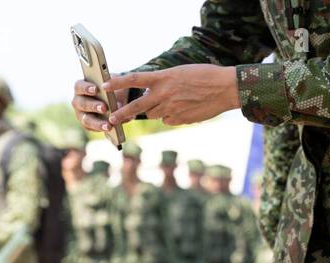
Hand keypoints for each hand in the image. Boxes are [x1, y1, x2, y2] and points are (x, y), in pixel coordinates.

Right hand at [72, 79, 113, 135]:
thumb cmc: (110, 88)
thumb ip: (115, 92)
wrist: (113, 97)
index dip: (86, 88)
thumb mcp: (114, 87)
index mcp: (80, 87)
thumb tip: (119, 105)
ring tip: (108, 125)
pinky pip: (91, 127)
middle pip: (82, 104)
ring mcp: (80, 114)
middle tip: (104, 108)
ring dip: (97, 122)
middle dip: (94, 106)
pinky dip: (100, 128)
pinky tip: (109, 128)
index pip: (79, 86)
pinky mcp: (86, 124)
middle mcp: (77, 101)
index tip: (96, 89)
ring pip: (86, 119)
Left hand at [103, 65, 240, 128]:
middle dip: (121, 114)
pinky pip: (168, 120)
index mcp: (163, 78)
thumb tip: (150, 103)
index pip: (134, 79)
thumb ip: (163, 85)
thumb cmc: (204, 76)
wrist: (224, 88)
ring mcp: (170, 108)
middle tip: (111, 119)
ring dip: (157, 110)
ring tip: (175, 101)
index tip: (104, 86)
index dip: (117, 83)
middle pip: (135, 107)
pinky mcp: (177, 120)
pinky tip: (185, 108)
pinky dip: (172, 116)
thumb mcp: (180, 74)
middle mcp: (163, 94)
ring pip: (153, 114)